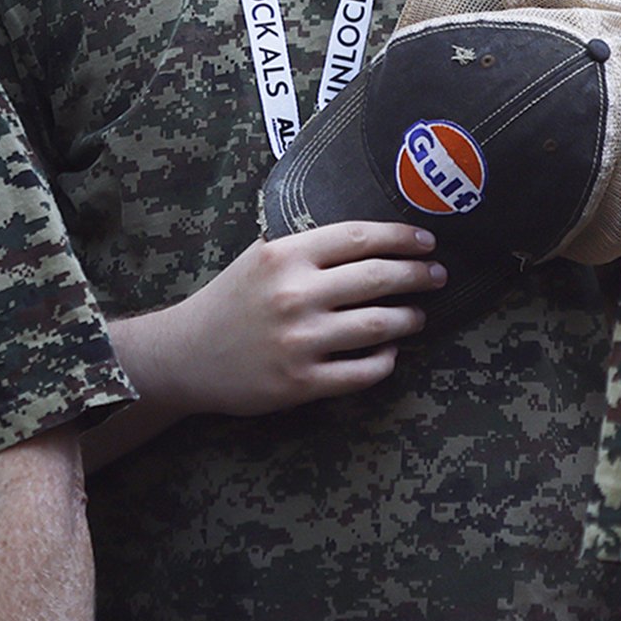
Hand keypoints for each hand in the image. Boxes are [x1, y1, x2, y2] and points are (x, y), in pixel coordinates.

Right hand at [129, 223, 445, 416]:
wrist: (184, 356)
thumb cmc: (229, 302)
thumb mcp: (260, 259)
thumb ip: (307, 248)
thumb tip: (372, 240)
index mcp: (284, 256)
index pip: (359, 238)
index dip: (402, 238)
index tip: (427, 243)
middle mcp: (295, 295)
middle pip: (378, 278)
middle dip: (417, 276)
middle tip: (436, 277)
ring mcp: (300, 341)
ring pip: (379, 325)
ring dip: (408, 319)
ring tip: (416, 316)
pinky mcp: (301, 382)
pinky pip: (363, 371)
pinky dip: (385, 360)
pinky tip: (389, 352)